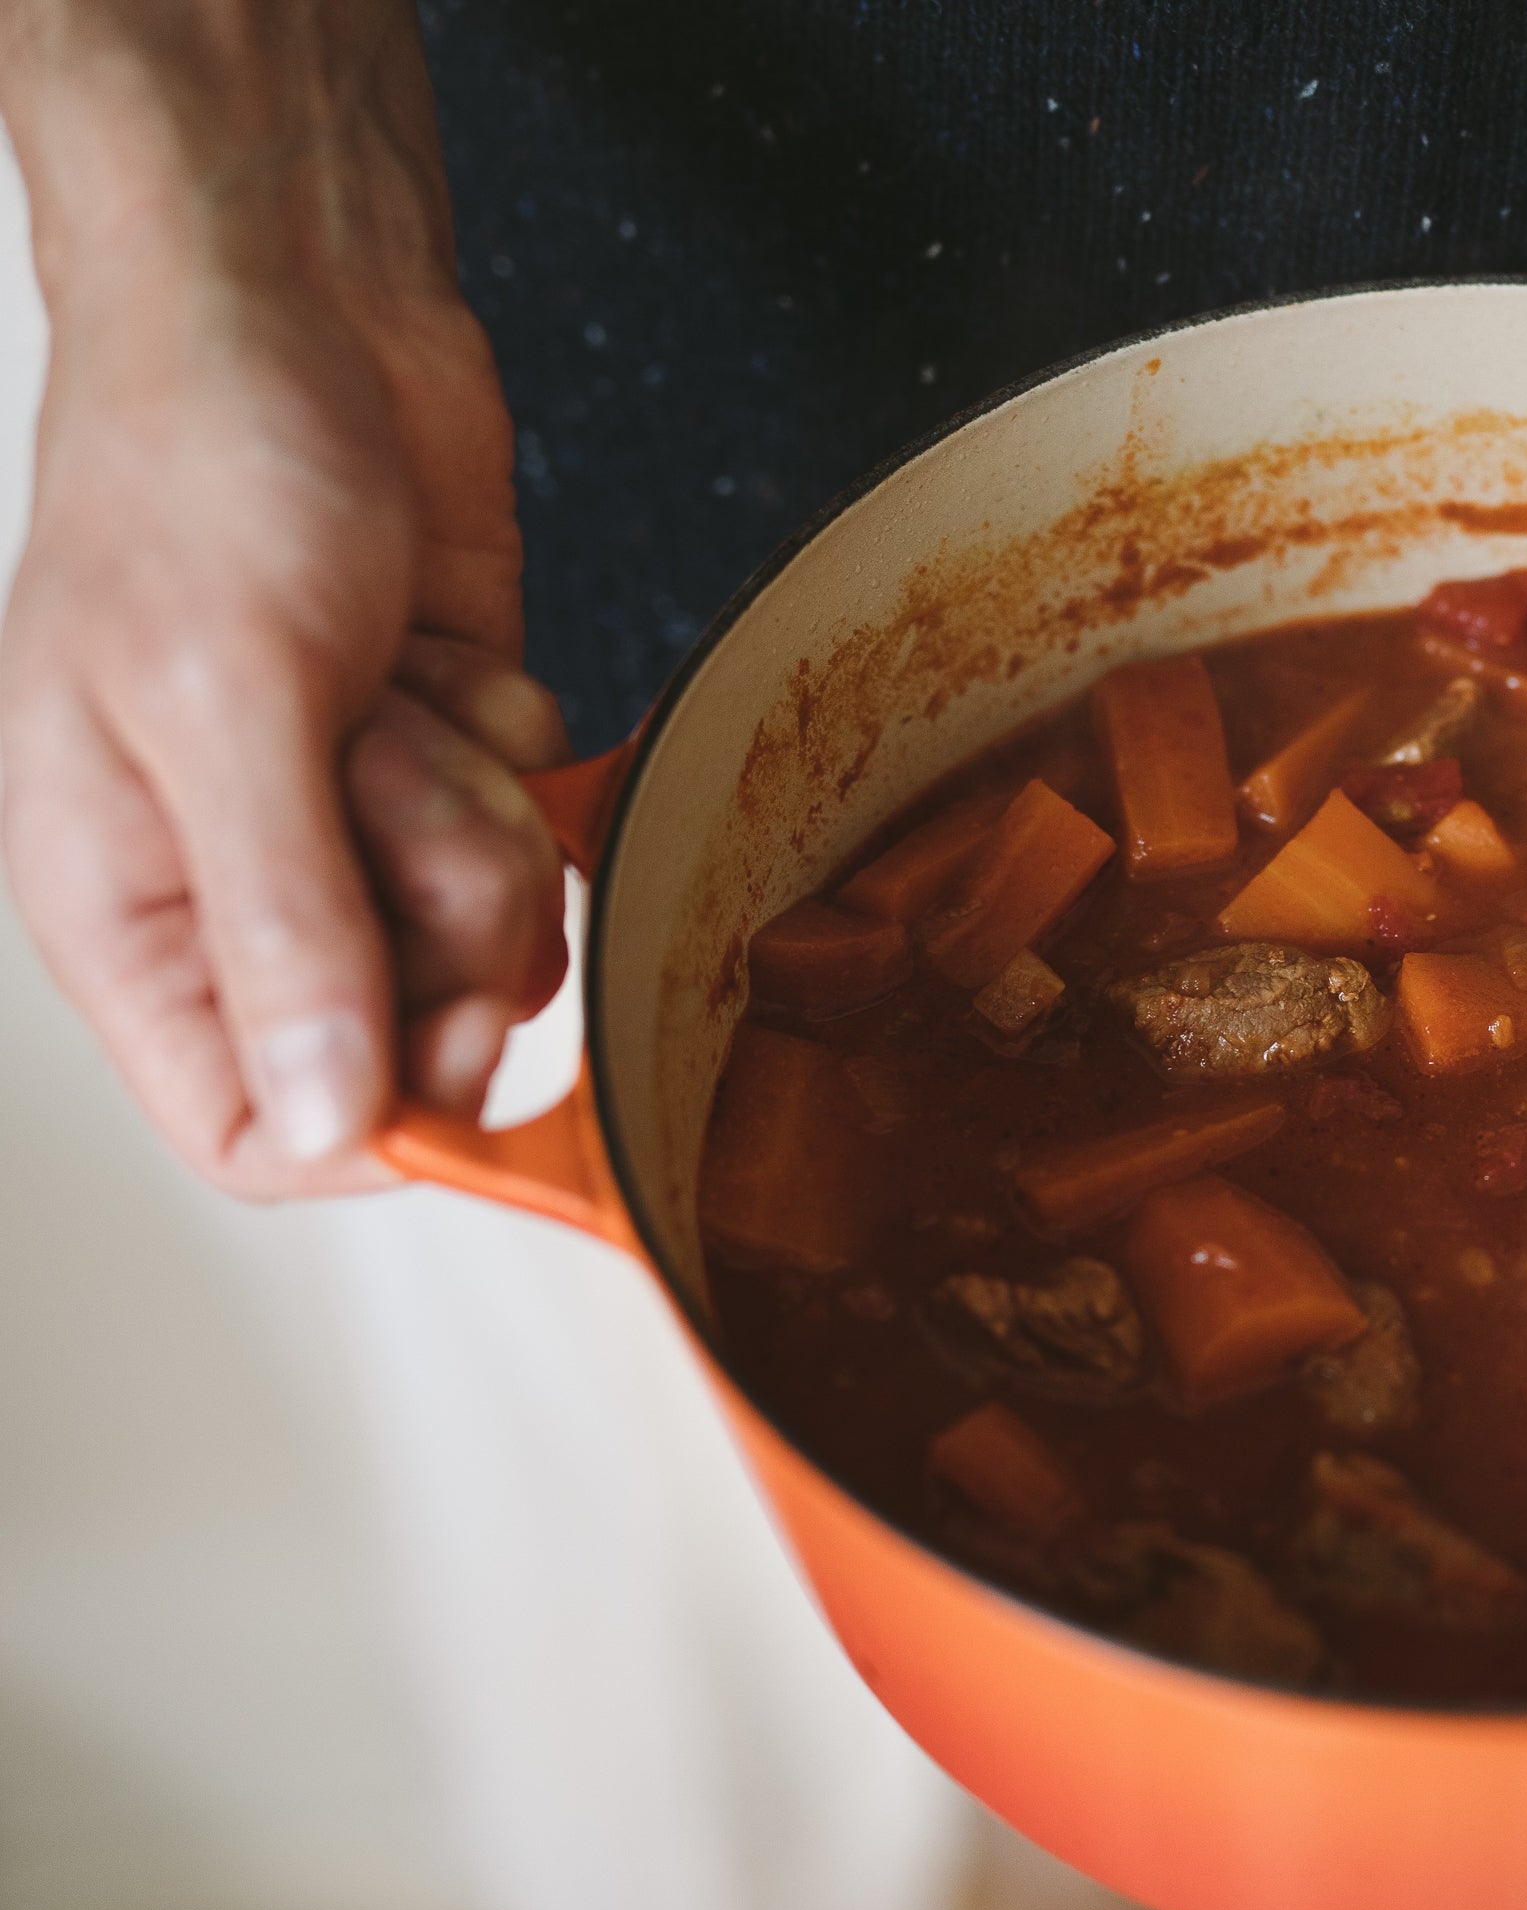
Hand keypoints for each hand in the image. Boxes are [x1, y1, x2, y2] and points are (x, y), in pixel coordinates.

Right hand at [0, 2, 567, 1195]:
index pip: (249, 1128)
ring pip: (490, 935)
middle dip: (445, 917)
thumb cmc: (203, 466)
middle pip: (408, 1037)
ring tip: (400, 699)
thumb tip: (327, 1117)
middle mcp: (245, 884)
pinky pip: (538, 829)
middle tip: (400, 780)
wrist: (298, 304)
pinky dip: (512, 742)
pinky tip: (439, 658)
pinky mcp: (453, 756)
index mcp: (127, 905)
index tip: (452, 1037)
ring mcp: (357, 823)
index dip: (371, 1124)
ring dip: (482, 817)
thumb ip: (283, 921)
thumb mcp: (226, 701)